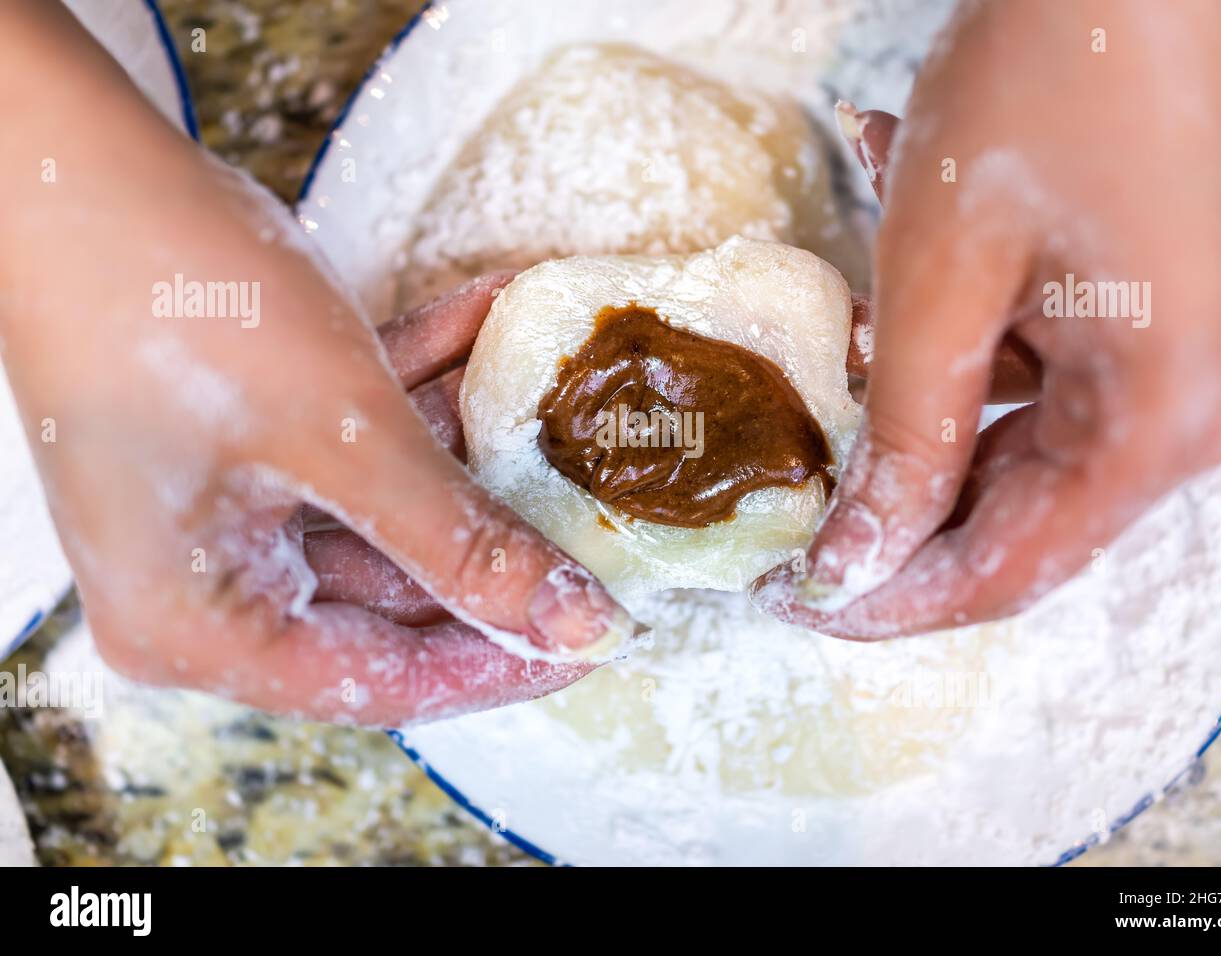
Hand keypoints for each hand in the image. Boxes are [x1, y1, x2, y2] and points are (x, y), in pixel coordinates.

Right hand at [0, 3, 629, 722]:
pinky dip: (422, 394)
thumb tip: (576, 625)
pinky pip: (354, 447)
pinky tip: (494, 325)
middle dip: (495, 543)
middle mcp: (206, 588)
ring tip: (560, 411)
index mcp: (200, 627)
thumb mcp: (343, 436)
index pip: (383, 682)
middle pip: (392, 600)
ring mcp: (222, 514)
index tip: (594, 637)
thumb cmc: (171, 301)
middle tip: (598, 523)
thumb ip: (464, 542)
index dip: (502, 661)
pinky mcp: (241, 447)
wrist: (67, 159)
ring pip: (384, 513)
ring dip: (468, 448)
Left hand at [753, 0, 1220, 637]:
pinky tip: (891, 277)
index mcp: (1157, 426)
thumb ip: (904, 436)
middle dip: (888, 524)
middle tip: (781, 527)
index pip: (1004, 572)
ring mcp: (1163, 365)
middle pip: (1011, 524)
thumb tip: (856, 561)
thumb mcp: (943, 281)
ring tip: (827, 380)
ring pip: (1009, 454)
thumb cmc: (1047, 93)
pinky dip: (945, 354)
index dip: (889, 601)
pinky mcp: (1134, 319)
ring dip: (906, 425)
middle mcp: (1180, 416)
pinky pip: (1025, 383)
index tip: (792, 600)